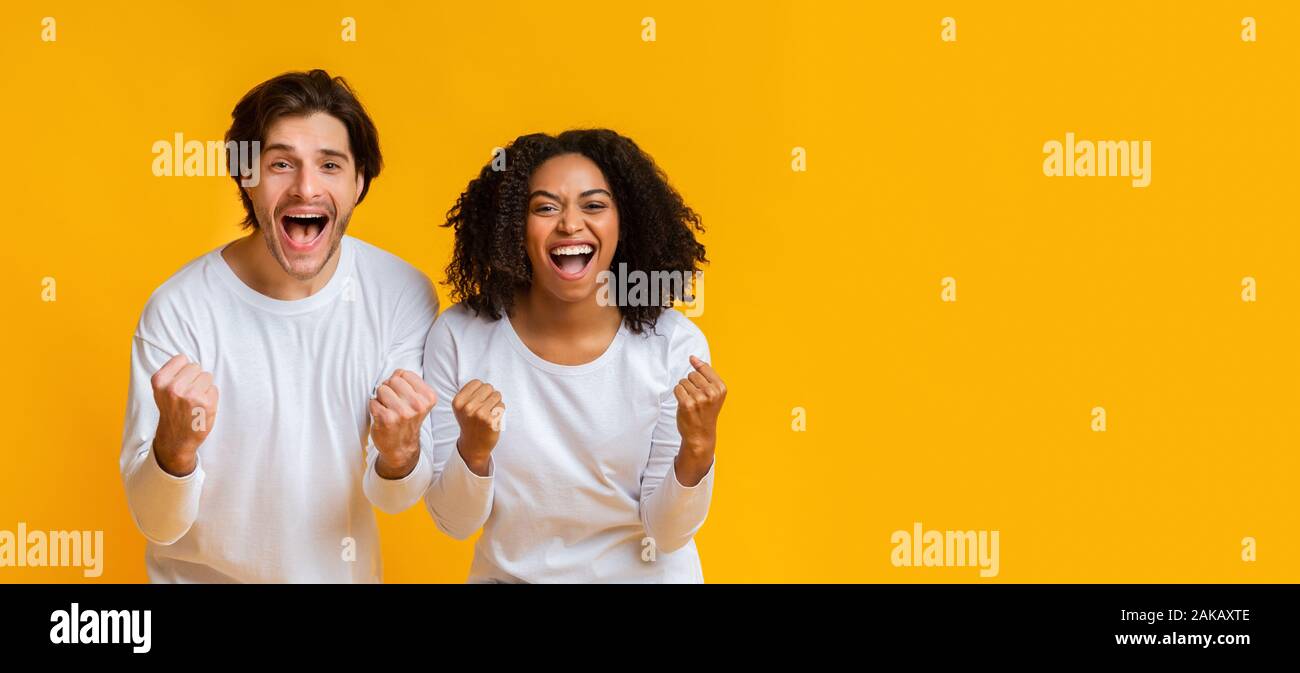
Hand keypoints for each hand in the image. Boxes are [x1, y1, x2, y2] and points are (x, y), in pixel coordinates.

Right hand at [151, 354, 217, 477]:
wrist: (176, 438)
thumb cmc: (172, 411)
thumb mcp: (162, 390)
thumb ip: (172, 374)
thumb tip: (188, 359)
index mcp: (160, 381)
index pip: (181, 358)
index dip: (183, 370)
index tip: (179, 382)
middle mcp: (173, 387)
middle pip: (196, 366)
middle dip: (194, 378)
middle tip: (187, 394)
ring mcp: (191, 395)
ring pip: (207, 376)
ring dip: (204, 387)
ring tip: (194, 401)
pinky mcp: (206, 403)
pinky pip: (214, 389)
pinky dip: (211, 396)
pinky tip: (201, 407)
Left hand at [370, 370, 436, 479]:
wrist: (401, 447)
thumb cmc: (407, 420)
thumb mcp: (418, 400)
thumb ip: (409, 382)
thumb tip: (397, 373)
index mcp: (428, 397)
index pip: (404, 373)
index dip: (399, 383)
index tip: (403, 396)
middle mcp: (418, 405)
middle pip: (392, 380)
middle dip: (389, 389)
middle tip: (393, 404)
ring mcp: (402, 412)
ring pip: (381, 389)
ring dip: (381, 399)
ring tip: (388, 410)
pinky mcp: (387, 419)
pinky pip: (373, 401)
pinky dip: (374, 408)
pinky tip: (382, 417)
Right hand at [452, 380, 504, 476]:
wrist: (474, 445)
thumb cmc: (470, 423)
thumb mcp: (461, 407)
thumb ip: (469, 393)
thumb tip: (483, 384)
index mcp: (458, 402)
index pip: (477, 382)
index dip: (481, 389)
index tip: (478, 400)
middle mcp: (467, 407)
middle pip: (488, 387)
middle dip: (490, 395)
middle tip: (485, 407)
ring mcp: (479, 414)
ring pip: (497, 395)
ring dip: (496, 402)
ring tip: (489, 412)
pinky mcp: (491, 420)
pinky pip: (502, 405)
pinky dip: (500, 411)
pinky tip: (493, 418)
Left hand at [673, 355, 725, 485]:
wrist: (701, 435)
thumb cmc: (706, 412)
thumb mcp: (713, 393)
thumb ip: (705, 373)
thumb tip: (693, 357)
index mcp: (721, 387)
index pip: (704, 368)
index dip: (698, 375)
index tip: (700, 387)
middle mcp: (712, 392)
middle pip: (692, 375)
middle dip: (691, 384)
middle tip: (696, 398)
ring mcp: (699, 398)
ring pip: (683, 382)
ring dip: (684, 391)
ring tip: (691, 402)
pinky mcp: (687, 404)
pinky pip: (677, 389)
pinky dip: (678, 395)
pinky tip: (684, 404)